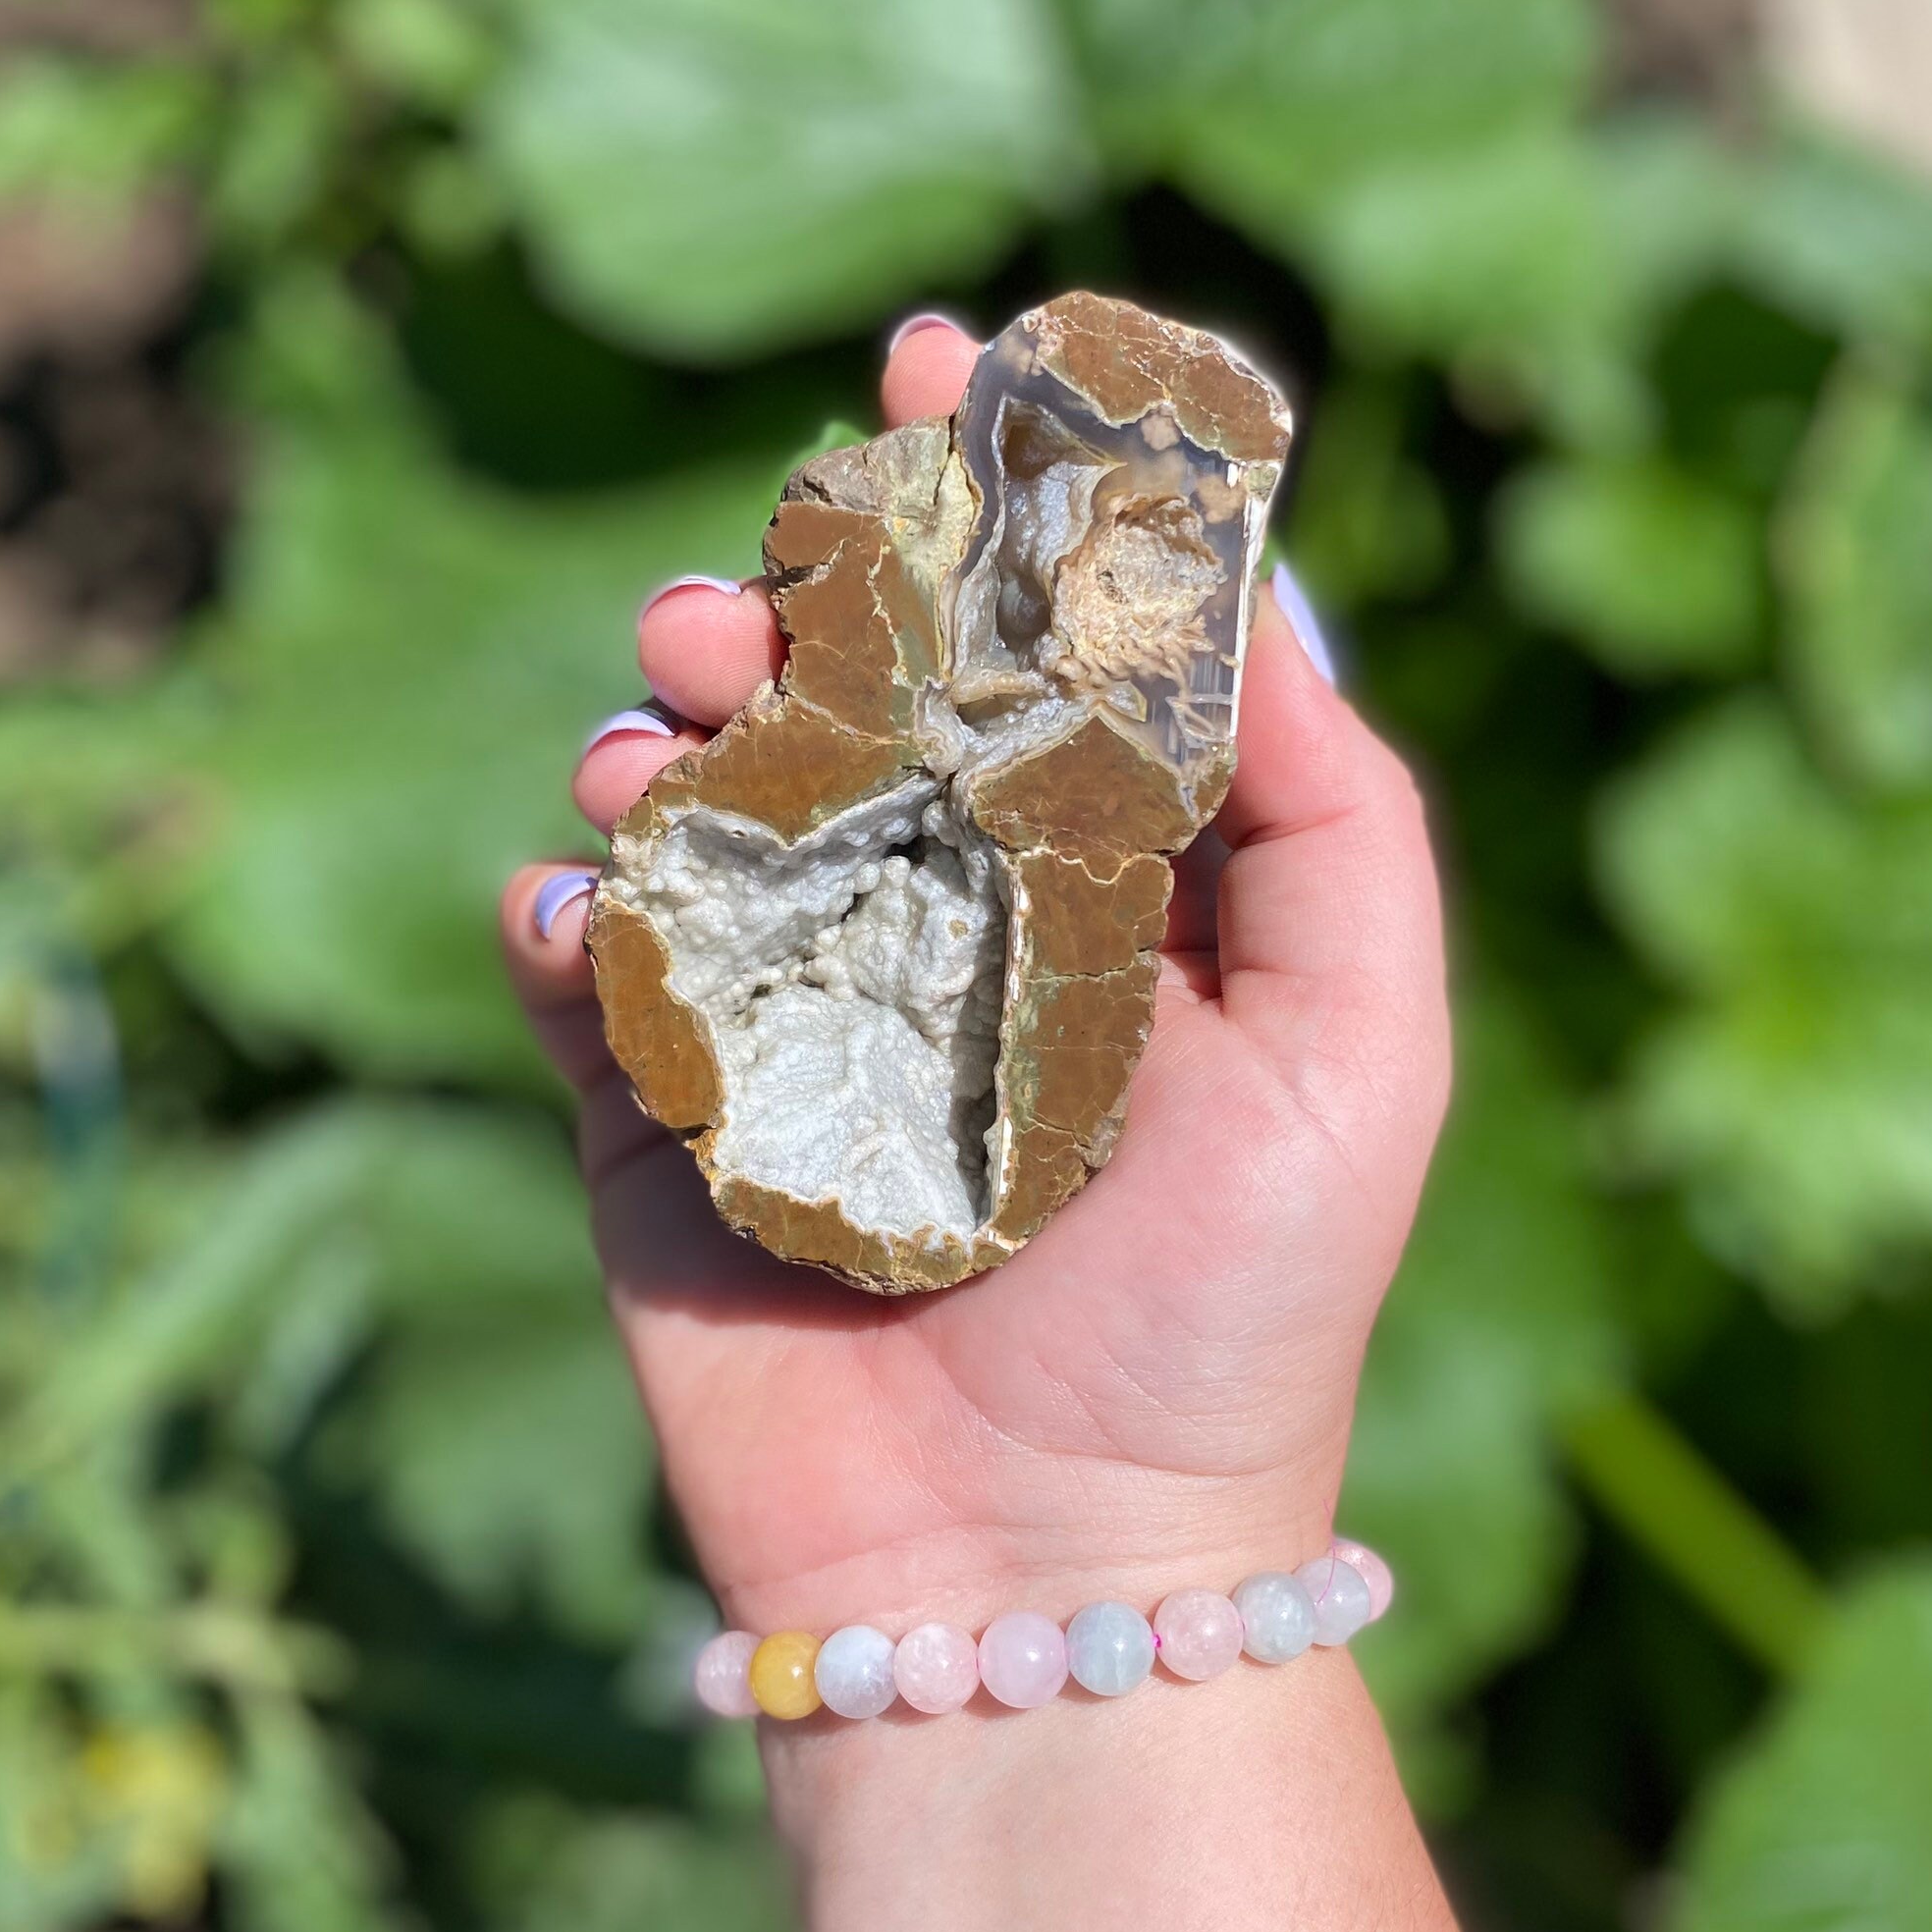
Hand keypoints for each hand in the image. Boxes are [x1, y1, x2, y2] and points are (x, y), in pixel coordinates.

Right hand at [501, 319, 1448, 1638]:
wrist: (1045, 1575)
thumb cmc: (1228, 1317)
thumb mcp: (1365, 1052)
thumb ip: (1337, 813)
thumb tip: (1252, 590)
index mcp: (1109, 882)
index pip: (1039, 638)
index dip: (996, 487)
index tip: (942, 356)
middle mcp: (946, 920)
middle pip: (841, 683)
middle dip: (786, 593)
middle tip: (746, 597)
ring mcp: (792, 1014)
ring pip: (693, 797)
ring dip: (657, 728)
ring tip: (656, 738)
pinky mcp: (662, 1120)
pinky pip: (584, 973)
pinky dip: (566, 916)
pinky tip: (586, 913)